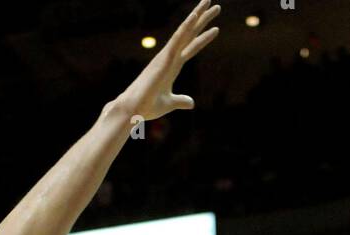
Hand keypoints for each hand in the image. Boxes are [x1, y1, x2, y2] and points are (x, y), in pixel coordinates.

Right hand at [114, 1, 220, 121]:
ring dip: (198, 16)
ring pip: (186, 31)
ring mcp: (167, 55)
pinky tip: (195, 16)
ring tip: (210, 1)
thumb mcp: (169, 103)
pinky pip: (178, 39)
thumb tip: (191, 103)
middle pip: (190, 33)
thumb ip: (181, 100)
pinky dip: (186, 27)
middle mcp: (171, 56)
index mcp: (173, 65)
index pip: (191, 46)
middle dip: (202, 18)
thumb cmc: (147, 106)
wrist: (133, 109)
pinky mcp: (164, 58)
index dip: (203, 36)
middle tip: (215, 4)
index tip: (216, 28)